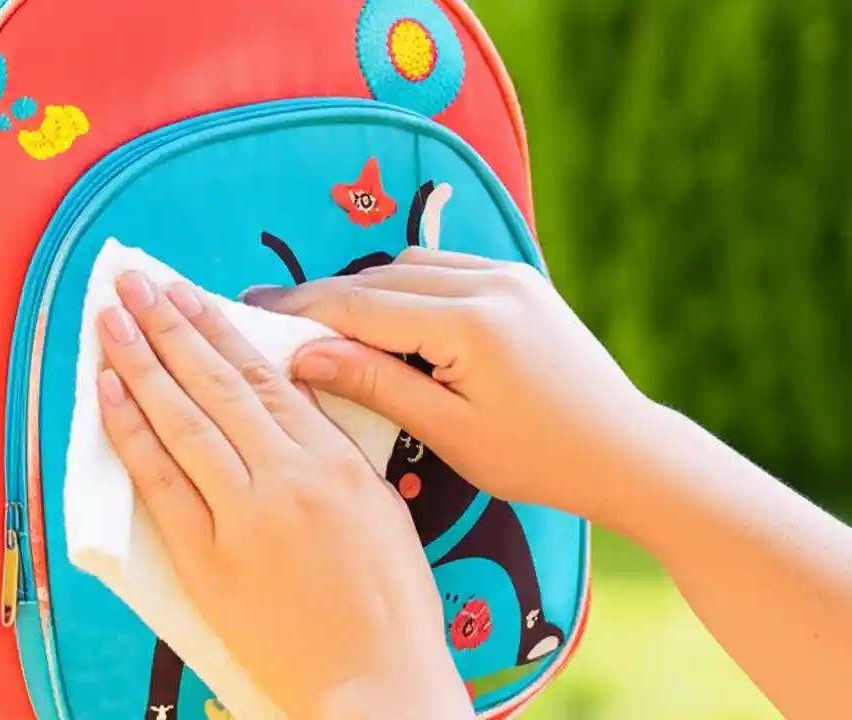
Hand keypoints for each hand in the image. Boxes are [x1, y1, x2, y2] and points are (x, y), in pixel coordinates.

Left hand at [96, 271, 473, 719]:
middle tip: (134, 281)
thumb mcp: (382, 507)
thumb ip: (335, 450)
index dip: (218, 329)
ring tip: (110, 318)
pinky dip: (132, 434)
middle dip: (170, 325)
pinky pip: (162, 484)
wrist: (375, 685)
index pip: (267, 377)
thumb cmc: (389, 604)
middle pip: (217, 384)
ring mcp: (244, 518)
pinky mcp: (209, 561)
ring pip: (184, 421)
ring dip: (142, 362)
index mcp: (337, 462)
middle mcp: (288, 479)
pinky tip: (110, 393)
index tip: (187, 292)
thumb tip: (290, 401)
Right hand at [243, 248, 654, 526]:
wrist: (626, 451)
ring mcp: (507, 273)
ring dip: (363, 290)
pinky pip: (441, 269)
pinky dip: (402, 287)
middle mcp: (490, 281)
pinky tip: (381, 318)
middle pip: (380, 277)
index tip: (249, 313)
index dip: (300, 310)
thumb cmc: (539, 458)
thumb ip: (375, 385)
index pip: (361, 305)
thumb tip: (304, 357)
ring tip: (321, 324)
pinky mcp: (517, 279)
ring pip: (408, 265)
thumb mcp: (450, 432)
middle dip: (323, 297)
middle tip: (270, 319)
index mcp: (471, 323)